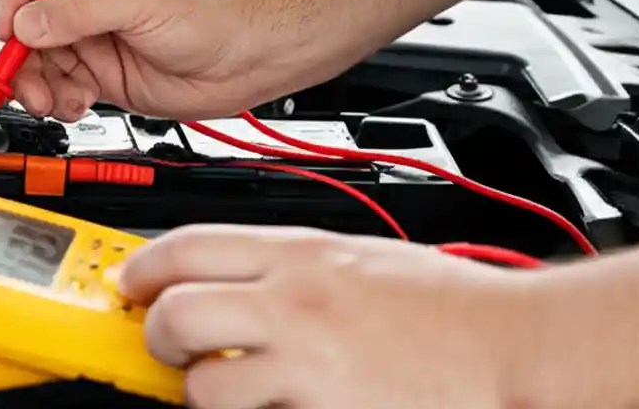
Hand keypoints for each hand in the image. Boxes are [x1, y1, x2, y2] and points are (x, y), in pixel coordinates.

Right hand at [0, 0, 277, 120]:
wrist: (245, 60)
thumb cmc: (212, 14)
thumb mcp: (141, 2)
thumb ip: (79, 12)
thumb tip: (28, 24)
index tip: (14, 23)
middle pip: (21, 12)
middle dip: (17, 48)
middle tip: (21, 73)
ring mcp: (87, 31)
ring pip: (32, 55)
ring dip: (33, 81)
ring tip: (51, 99)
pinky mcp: (95, 69)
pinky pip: (54, 84)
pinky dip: (56, 99)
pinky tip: (77, 103)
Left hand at [118, 225, 538, 408]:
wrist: (509, 344)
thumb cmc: (446, 303)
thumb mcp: (354, 258)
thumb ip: (287, 267)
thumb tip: (230, 278)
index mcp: (300, 253)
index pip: (187, 246)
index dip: (142, 266)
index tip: (128, 282)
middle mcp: (293, 303)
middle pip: (175, 312)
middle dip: (155, 335)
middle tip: (166, 345)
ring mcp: (306, 363)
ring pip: (203, 382)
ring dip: (203, 389)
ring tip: (230, 387)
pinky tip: (277, 405)